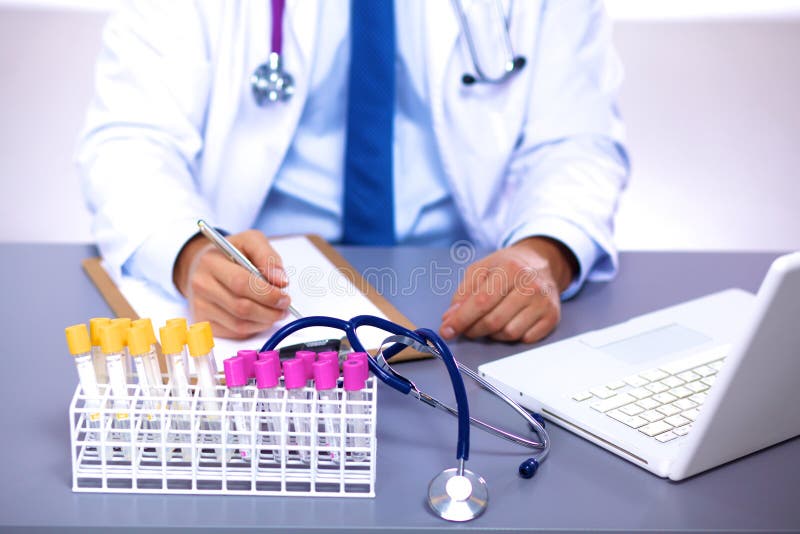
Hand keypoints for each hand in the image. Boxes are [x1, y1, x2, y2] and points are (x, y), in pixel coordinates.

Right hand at [173, 230, 290, 338]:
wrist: (204, 266)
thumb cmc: (230, 253)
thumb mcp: (250, 241)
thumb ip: (268, 257)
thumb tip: (281, 281)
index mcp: (211, 262)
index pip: (241, 283)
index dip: (267, 293)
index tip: (284, 295)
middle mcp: (201, 286)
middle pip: (241, 307)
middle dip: (270, 310)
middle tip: (284, 306)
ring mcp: (200, 306)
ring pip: (239, 324)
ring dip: (265, 321)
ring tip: (277, 312)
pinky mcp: (205, 322)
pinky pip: (235, 332)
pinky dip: (254, 327)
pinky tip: (261, 317)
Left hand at [439, 237, 576, 343]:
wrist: (542, 263)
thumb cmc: (507, 267)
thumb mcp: (481, 269)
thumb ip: (463, 293)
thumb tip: (450, 318)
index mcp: (510, 269)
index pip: (481, 301)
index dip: (461, 319)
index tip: (447, 331)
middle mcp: (530, 286)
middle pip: (494, 321)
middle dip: (473, 329)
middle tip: (466, 328)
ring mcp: (543, 303)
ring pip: (509, 333)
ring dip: (492, 334)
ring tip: (490, 321)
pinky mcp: (552, 317)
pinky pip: (525, 339)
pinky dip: (512, 337)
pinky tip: (509, 323)